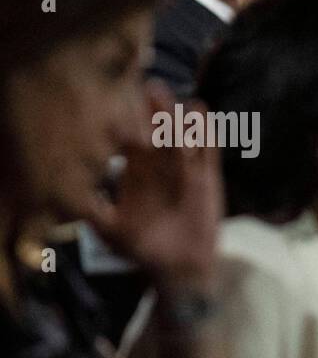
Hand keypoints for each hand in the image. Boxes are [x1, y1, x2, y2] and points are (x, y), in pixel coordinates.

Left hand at [86, 82, 222, 295]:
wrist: (180, 268)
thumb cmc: (143, 251)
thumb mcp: (112, 233)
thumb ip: (95, 214)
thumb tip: (70, 197)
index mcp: (137, 175)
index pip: (132, 142)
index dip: (128, 124)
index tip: (122, 103)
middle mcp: (161, 168)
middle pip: (159, 133)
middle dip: (156, 112)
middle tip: (152, 89)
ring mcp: (186, 172)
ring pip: (184, 139)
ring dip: (182, 120)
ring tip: (180, 101)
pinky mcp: (208, 180)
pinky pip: (209, 153)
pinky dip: (207, 135)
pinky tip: (204, 115)